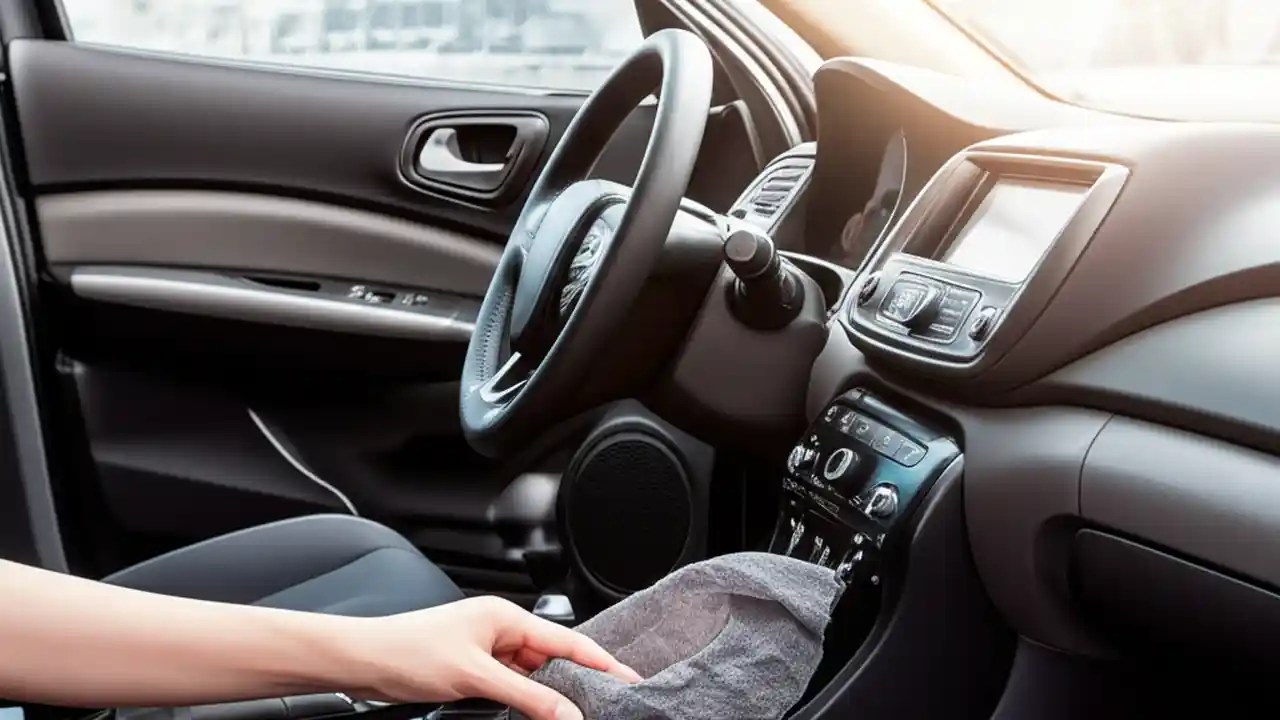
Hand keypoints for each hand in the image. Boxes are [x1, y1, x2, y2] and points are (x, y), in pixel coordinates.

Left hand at [348, 596, 639, 719]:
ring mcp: (486, 650)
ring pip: (533, 676)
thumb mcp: (476, 678)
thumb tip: (567, 713)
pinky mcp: (472, 670)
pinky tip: (535, 716)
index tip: (628, 680)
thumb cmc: (408, 652)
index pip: (567, 641)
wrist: (363, 661)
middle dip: (578, 683)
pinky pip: (512, 686)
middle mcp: (500, 630)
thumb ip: (526, 697)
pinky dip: (526, 701)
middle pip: (553, 660)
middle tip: (603, 706)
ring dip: (550, 696)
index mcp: (506, 617)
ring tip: (574, 714)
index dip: (601, 662)